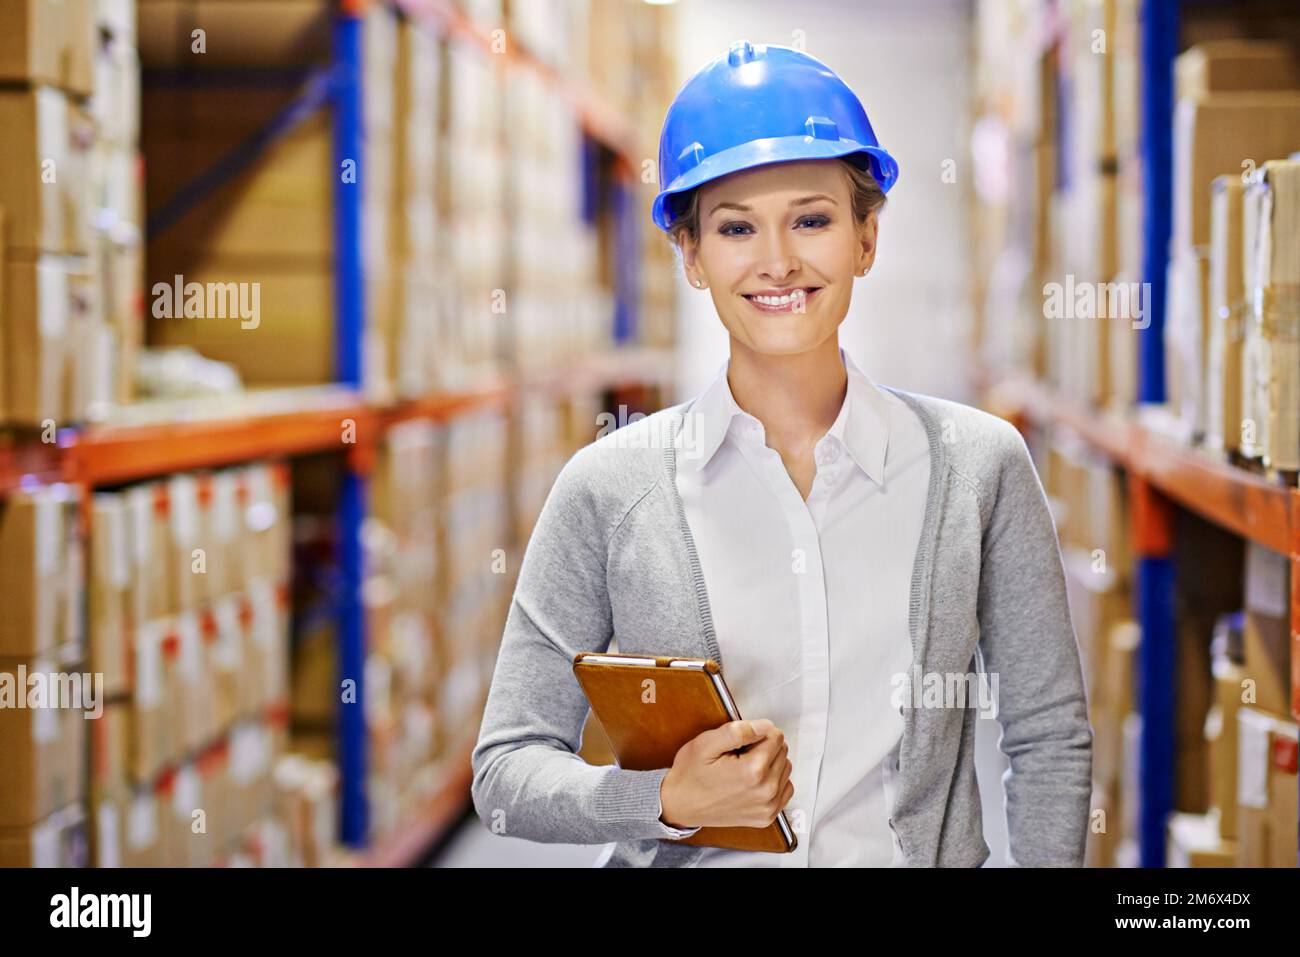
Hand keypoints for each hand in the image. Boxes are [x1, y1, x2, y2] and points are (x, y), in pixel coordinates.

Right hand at [659, 719, 793, 829]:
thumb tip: (764, 726)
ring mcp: (767, 807)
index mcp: (752, 771)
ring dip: (769, 763)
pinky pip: (785, 788)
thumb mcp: (706, 743)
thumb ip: (738, 731)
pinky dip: (773, 780)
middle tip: (738, 754)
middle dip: (763, 746)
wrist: (680, 805)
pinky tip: (753, 781)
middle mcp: (765, 791)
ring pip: (785, 768)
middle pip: (782, 751)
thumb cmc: (690, 775)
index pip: (775, 736)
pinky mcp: (766, 816)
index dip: (756, 732)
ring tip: (743, 767)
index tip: (740, 742)